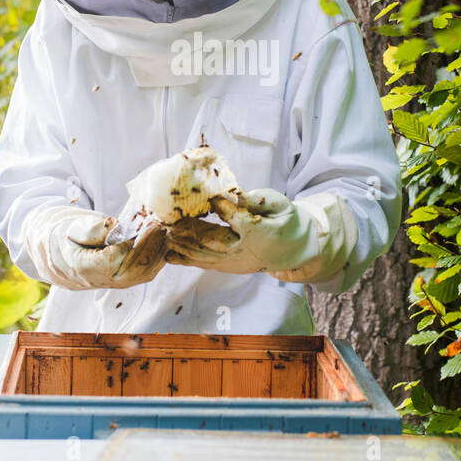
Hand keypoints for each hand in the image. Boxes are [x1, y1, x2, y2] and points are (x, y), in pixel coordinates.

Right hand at [28, 206, 168, 289]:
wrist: (55, 252)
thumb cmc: (64, 235)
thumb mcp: (71, 226)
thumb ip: (92, 228)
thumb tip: (116, 227)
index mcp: (83, 268)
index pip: (115, 260)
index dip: (133, 243)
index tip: (146, 224)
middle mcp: (100, 281)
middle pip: (134, 269)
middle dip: (151, 246)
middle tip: (160, 225)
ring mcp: (113, 284)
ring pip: (142, 274)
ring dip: (157, 251)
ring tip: (163, 230)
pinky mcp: (123, 281)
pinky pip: (144, 273)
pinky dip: (157, 257)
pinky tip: (161, 240)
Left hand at [166, 188, 356, 282]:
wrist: (294, 250)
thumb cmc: (285, 220)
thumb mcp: (278, 204)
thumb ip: (256, 200)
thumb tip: (234, 193)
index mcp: (259, 232)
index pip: (237, 218)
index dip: (222, 207)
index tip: (207, 196)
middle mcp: (244, 250)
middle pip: (213, 241)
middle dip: (190, 231)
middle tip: (170, 221)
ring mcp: (234, 261)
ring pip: (205, 255)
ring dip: (183, 245)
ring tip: (165, 235)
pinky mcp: (228, 267)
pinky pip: (204, 264)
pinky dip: (186, 260)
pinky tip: (169, 254)